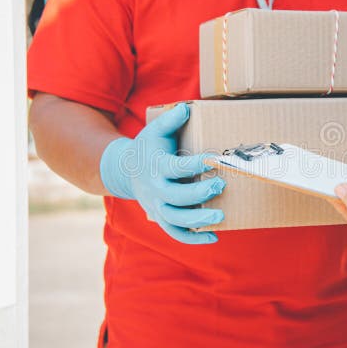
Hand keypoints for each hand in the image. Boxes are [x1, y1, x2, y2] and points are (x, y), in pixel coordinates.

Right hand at [99, 103, 224, 243]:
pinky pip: (176, 233)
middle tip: (220, 185)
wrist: (126, 170)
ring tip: (220, 215)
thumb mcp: (155, 129)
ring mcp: (157, 207)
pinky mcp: (161, 218)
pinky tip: (213, 236)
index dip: (195, 165)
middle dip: (198, 193)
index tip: (214, 159)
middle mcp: (155, 189)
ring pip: (175, 219)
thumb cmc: (148, 147)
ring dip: (198, 220)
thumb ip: (171, 120)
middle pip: (175, 197)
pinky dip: (193, 238)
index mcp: (156, 166)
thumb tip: (187, 109)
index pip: (176, 167)